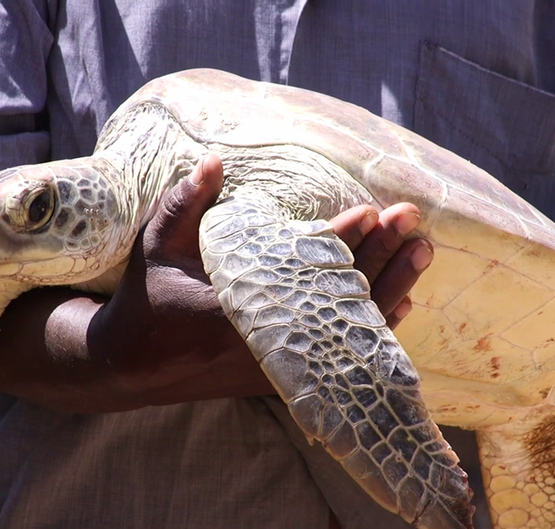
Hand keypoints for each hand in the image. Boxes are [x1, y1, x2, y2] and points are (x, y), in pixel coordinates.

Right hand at [101, 154, 431, 405]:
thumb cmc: (145, 298)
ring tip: (420, 252)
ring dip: (389, 287)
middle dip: (378, 254)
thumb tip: (213, 161)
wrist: (134, 365)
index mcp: (234, 308)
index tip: (369, 213)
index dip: (340, 240)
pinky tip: (404, 302)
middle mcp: (265, 341)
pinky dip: (375, 326)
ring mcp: (280, 364)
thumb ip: (185, 204)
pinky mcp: (285, 378)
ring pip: (349, 328)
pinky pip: (342, 353)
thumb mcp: (154, 245)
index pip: (303, 269)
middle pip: (337, 295)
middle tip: (408, 218)